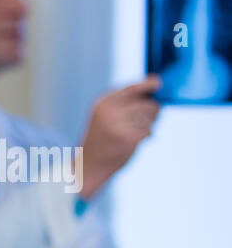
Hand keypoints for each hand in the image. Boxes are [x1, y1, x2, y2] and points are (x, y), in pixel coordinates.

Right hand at [76, 75, 161, 199]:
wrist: (89, 164)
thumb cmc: (101, 139)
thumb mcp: (106, 114)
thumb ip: (126, 101)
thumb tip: (155, 84)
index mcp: (104, 103)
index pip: (132, 88)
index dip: (148, 84)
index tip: (158, 83)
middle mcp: (110, 111)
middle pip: (147, 103)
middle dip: (152, 111)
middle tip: (144, 120)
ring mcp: (119, 125)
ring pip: (150, 117)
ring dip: (149, 124)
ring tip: (135, 131)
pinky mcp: (128, 138)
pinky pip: (149, 131)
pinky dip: (146, 135)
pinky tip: (133, 141)